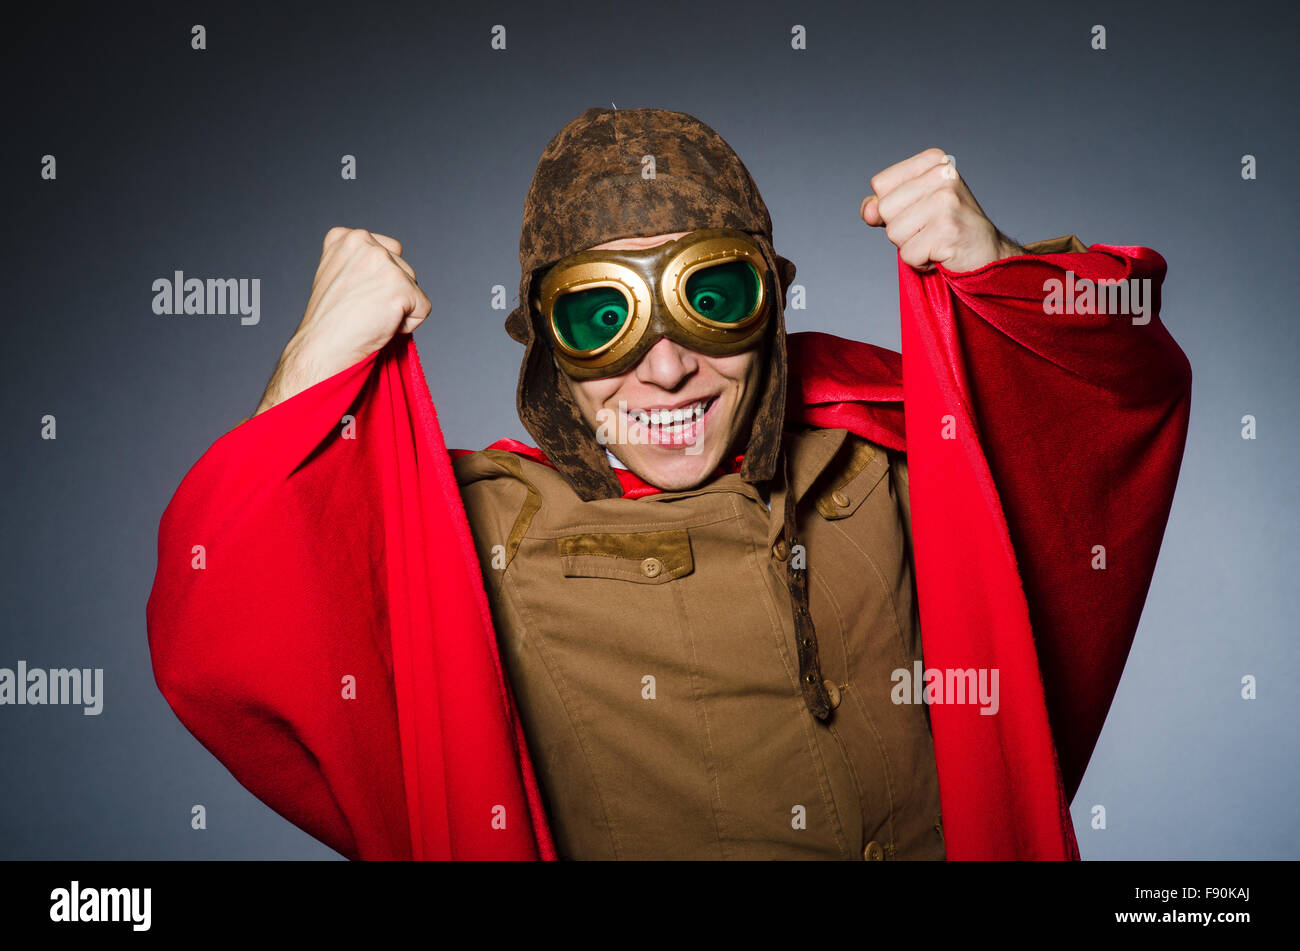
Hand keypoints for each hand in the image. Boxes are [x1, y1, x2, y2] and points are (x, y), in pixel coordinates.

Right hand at [255, 227, 431, 414]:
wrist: (323, 347)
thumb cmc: (330, 321)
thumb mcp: (337, 275)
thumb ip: (361, 263)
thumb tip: (387, 271)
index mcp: (347, 237)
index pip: (389, 251)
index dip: (380, 280)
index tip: (355, 296)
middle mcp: (365, 242)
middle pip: (404, 268)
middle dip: (392, 292)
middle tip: (362, 310)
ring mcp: (384, 263)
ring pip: (414, 287)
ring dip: (399, 308)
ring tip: (369, 317)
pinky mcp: (400, 287)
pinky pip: (422, 309)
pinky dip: (408, 325)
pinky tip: (381, 326)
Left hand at [860, 148, 1023, 272]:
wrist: (986, 251)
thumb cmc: (947, 227)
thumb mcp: (913, 206)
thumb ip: (883, 205)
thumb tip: (868, 211)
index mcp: (933, 160)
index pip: (880, 184)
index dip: (892, 206)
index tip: (919, 209)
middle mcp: (943, 175)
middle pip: (885, 208)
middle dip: (900, 228)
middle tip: (929, 228)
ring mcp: (946, 202)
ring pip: (893, 232)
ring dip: (910, 246)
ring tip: (935, 240)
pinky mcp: (948, 230)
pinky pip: (908, 254)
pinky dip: (920, 261)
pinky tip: (941, 252)